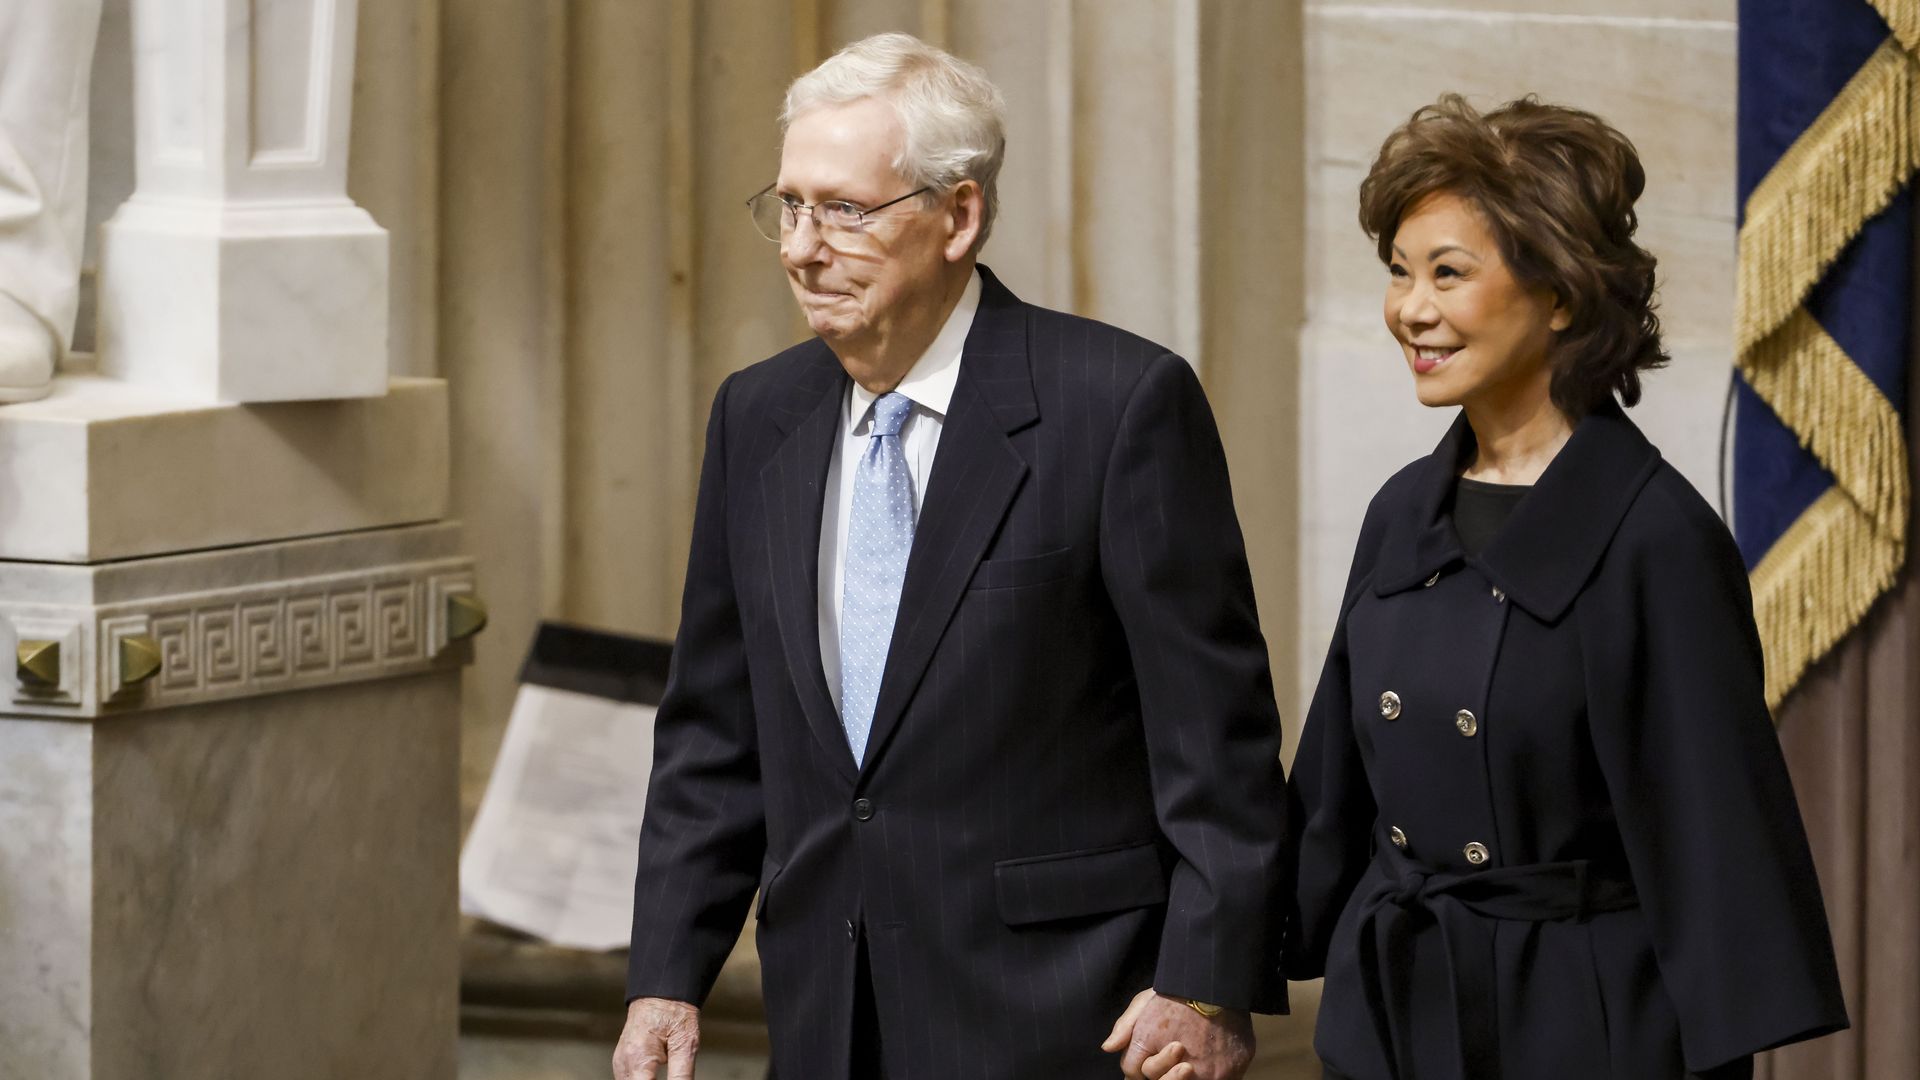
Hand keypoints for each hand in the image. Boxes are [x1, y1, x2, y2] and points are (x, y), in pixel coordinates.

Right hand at [611, 997, 700, 1079]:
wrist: (661, 992)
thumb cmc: (674, 1012)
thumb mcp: (686, 1045)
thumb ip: (682, 1076)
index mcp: (638, 1059)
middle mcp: (624, 1062)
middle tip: (673, 1075)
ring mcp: (620, 1062)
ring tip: (663, 1067)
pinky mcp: (622, 1061)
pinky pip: (629, 1079)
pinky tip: (653, 1077)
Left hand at [1102, 988, 1254, 1079]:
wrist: (1219, 984)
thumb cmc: (1178, 992)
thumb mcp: (1144, 1001)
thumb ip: (1125, 1027)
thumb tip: (1109, 1048)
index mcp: (1147, 1044)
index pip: (1133, 1071)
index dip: (1141, 1063)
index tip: (1152, 1053)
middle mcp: (1174, 1063)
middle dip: (1162, 1071)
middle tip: (1175, 1049)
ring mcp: (1204, 1072)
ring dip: (1187, 1075)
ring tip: (1192, 1059)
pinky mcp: (1228, 1074)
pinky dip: (1212, 1076)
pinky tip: (1212, 1059)